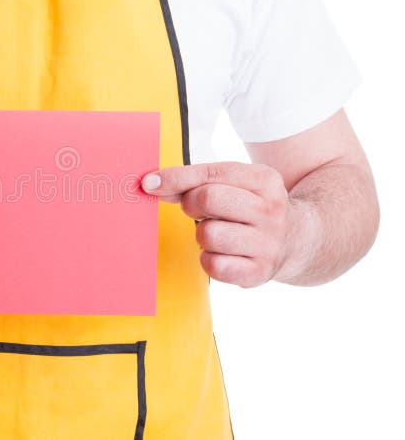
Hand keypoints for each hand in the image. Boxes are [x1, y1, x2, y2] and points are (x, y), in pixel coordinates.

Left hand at [141, 162, 300, 287]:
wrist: (296, 239)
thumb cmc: (249, 206)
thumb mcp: (234, 183)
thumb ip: (194, 180)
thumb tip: (152, 185)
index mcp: (264, 179)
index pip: (210, 174)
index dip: (175, 178)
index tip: (149, 183)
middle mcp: (271, 210)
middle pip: (208, 199)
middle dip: (190, 204)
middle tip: (196, 211)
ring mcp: (268, 244)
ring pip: (208, 234)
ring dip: (201, 234)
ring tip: (216, 232)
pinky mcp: (259, 272)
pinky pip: (212, 265)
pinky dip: (208, 259)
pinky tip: (221, 253)